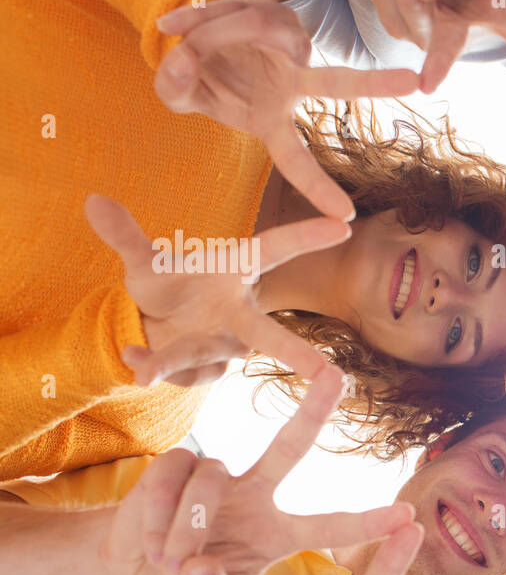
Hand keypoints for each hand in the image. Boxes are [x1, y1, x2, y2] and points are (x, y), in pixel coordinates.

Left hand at [84, 194, 342, 388]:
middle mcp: (240, 315)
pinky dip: (147, 363)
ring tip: (143, 370)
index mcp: (236, 273)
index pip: (274, 250)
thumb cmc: (167, 286)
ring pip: (203, 357)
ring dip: (172, 363)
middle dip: (295, 355)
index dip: (307, 236)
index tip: (343, 223)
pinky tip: (133, 357)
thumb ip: (125, 236)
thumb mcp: (145, 263)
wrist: (154, 326)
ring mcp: (224, 347)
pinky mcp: (205, 370)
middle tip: (328, 374)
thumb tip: (92, 201)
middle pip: (268, 335)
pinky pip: (174, 370)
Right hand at [100, 368, 413, 574]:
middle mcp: (256, 494)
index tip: (407, 516)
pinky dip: (158, 511)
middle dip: (312, 408)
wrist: (132, 569)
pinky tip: (149, 535)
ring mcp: (217, 475)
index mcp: (278, 532)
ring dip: (187, 526)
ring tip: (170, 559)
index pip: (330, 525)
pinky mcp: (176, 464)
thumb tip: (201, 571)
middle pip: (290, 445)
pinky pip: (174, 473)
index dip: (368, 523)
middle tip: (336, 373)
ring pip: (212, 478)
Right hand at [153, 0, 417, 217]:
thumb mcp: (179, 95)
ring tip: (176, 40)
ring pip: (252, 28)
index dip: (318, 187)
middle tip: (415, 81)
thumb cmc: (197, 78)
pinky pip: (235, 10)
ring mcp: (287, 42)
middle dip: (374, 82)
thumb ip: (176, 88)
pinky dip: (196, 19)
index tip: (347, 216)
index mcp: (274, 119)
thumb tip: (179, 65)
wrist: (189, 35)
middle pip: (334, 82)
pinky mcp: (273, 10)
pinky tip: (172, 26)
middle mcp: (292, 81)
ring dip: (207, 36)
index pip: (298, 159)